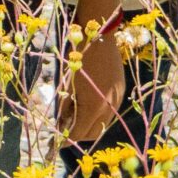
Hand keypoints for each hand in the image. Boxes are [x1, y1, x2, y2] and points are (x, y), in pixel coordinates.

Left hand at [57, 16, 124, 144]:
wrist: (102, 37)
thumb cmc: (78, 57)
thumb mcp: (67, 83)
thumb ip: (66, 106)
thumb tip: (62, 122)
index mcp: (92, 106)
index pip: (77, 133)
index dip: (65, 138)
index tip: (56, 140)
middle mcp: (108, 107)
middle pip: (92, 134)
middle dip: (77, 134)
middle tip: (65, 128)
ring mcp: (117, 100)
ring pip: (103, 125)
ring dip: (89, 126)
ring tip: (76, 115)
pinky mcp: (121, 93)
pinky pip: (110, 113)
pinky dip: (99, 115)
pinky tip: (89, 105)